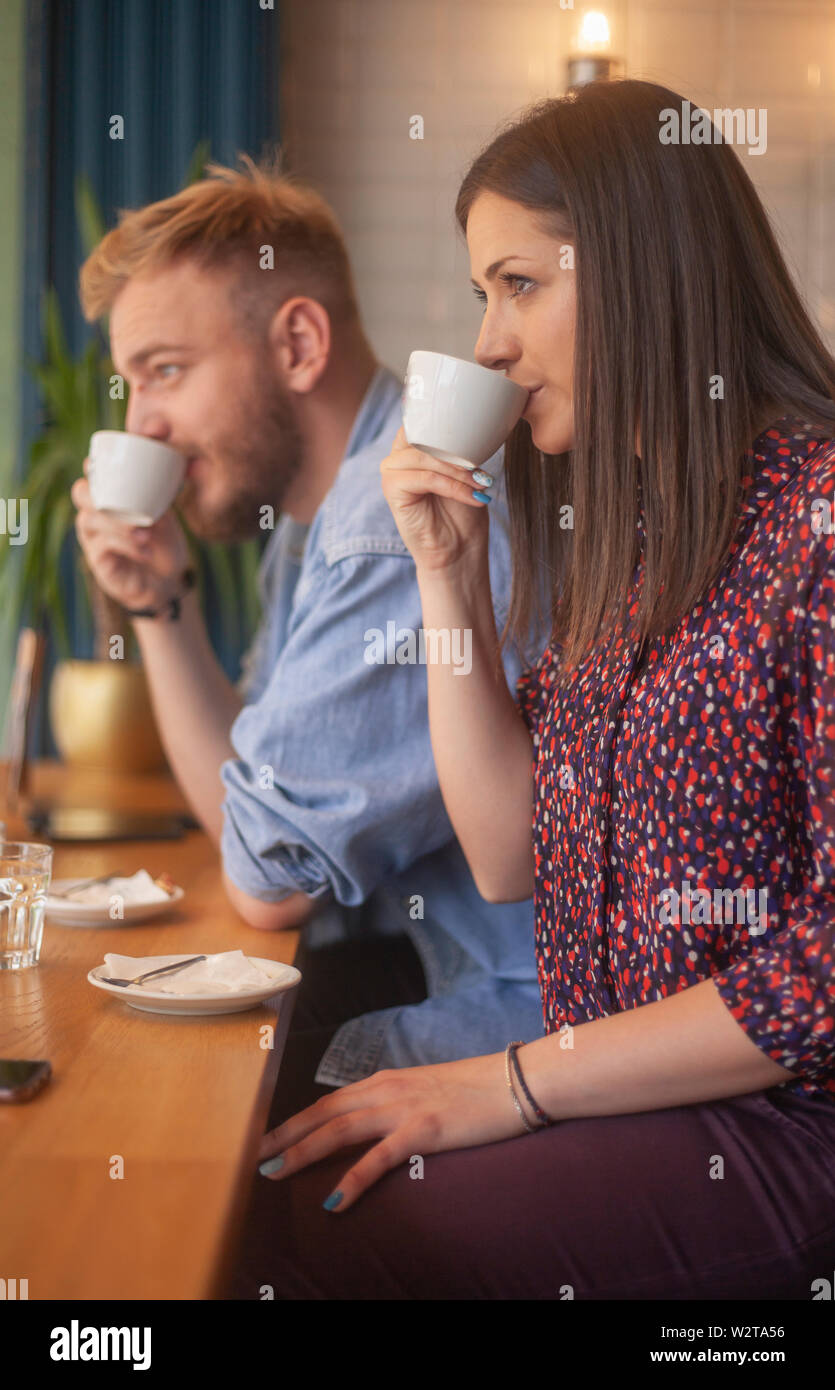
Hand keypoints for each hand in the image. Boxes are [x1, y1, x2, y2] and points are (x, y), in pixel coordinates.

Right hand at [72, 466, 189, 612]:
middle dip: (98, 492)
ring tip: (144, 532)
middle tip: (124, 499)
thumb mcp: (166, 515)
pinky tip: (144, 550)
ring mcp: (93, 537)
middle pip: (80, 493)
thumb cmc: (164, 542)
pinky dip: (126, 546)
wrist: (167, 580)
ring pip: (88, 519)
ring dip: (117, 523)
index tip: (104, 462)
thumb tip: (173, 471)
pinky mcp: (97, 560)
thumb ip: (161, 495)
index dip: (95, 465)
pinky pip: (102, 546)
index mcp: (109, 497)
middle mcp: (95, 513)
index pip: (93, 473)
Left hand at [257, 1051, 527, 1210]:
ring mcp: (403, 1108)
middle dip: (282, 1136)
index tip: (265, 1140)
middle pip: (321, 1113)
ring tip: (272, 1174)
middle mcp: (386, 1089)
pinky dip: (351, 1179)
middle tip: (249, 1158)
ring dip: (301, 1153)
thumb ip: (397, 1107)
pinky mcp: (424, 1130)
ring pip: (338, 1130)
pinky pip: (378, 1158)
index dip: (293, 1121)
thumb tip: (373, 1128)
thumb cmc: (477, 1091)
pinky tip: (333, 1202)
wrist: (518, 1081)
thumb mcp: (426, 1094)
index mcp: (385, 1081)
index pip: (327, 1102)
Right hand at [380, 426, 490, 574]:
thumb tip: (478, 426)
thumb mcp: (468, 471)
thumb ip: (463, 447)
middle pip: (426, 435)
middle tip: (483, 471)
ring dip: (458, 471)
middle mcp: (399, 454)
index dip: (452, 425)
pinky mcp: (392, 489)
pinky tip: (472, 496)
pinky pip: (425, 477)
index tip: (481, 438)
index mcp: (414, 444)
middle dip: (459, 451)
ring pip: (426, 457)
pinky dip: (452, 486)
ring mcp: (392, 471)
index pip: (427, 418)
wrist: (458, 549)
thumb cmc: (463, 510)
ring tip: (481, 484)